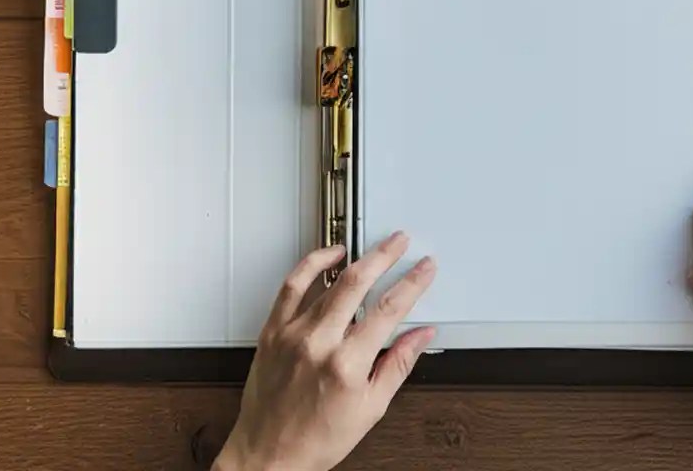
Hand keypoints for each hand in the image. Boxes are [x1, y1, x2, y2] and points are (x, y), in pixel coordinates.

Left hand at [214, 231, 435, 470]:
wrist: (268, 456)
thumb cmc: (315, 441)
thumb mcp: (370, 409)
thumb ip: (397, 365)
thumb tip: (420, 336)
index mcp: (347, 365)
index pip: (389, 310)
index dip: (412, 284)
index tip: (424, 269)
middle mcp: (318, 344)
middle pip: (357, 282)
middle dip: (385, 255)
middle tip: (399, 242)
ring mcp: (292, 334)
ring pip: (326, 280)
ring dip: (353, 258)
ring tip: (371, 248)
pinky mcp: (272, 332)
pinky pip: (291, 286)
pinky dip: (310, 264)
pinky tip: (327, 256)